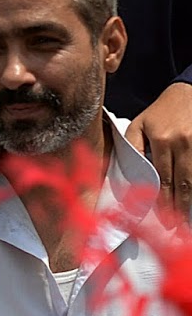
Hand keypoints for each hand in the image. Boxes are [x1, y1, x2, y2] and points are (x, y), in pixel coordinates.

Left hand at [125, 81, 191, 212]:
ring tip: (187, 216)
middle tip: (175, 225)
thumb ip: (132, 145)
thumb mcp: (140, 122)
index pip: (161, 175)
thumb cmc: (161, 110)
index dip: (162, 197)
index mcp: (160, 138)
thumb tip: (128, 171)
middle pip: (181, 181)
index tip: (161, 214)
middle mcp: (181, 141)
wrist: (190, 90)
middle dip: (178, 205)